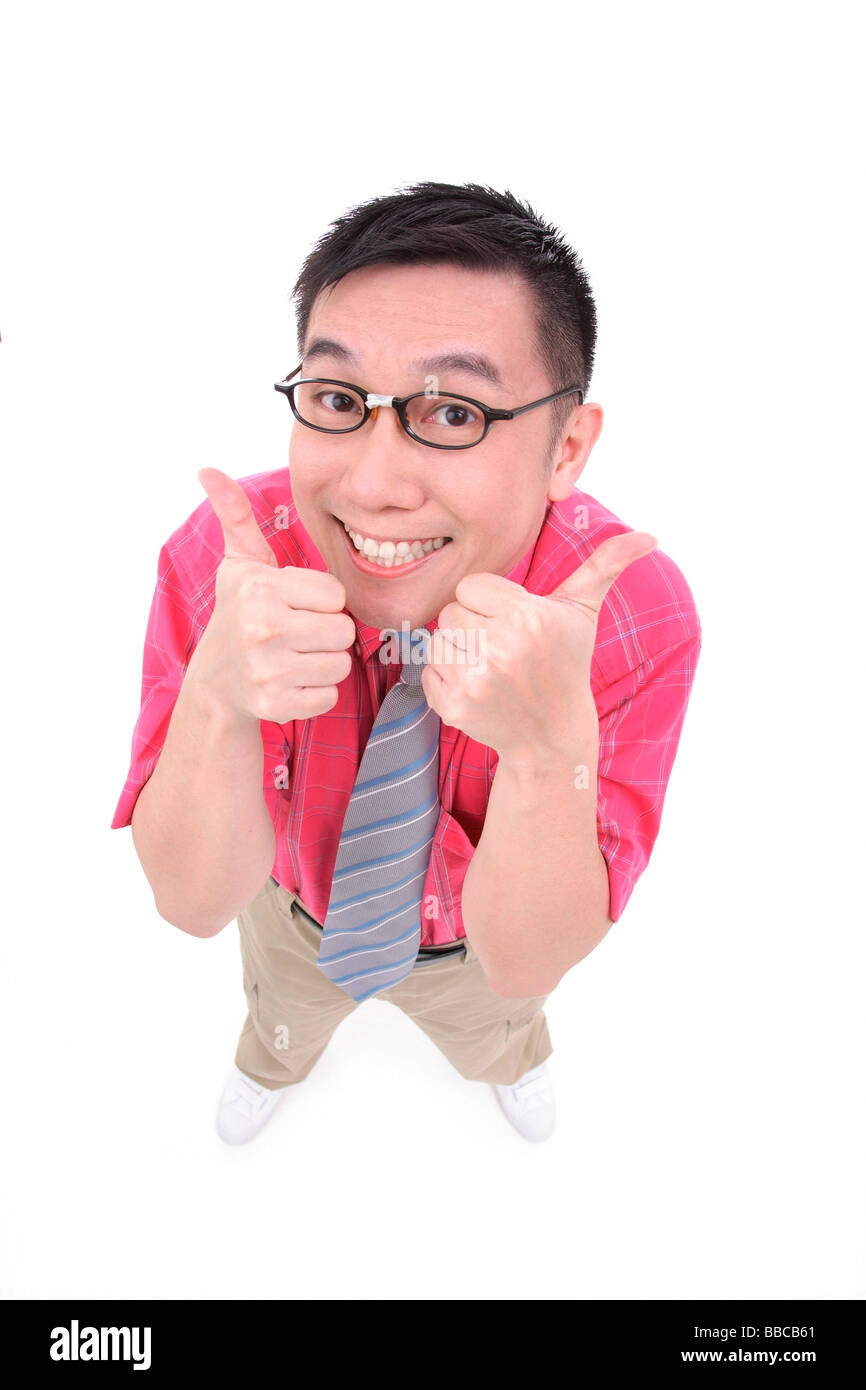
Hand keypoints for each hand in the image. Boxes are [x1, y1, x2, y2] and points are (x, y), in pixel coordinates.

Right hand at [188, 468, 355, 723]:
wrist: (215, 681)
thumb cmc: (238, 613)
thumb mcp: (240, 563)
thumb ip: (236, 515)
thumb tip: (208, 470)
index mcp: (260, 590)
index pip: (336, 595)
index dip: (321, 600)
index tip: (295, 604)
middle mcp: (262, 630)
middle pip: (343, 631)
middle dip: (327, 632)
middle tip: (298, 632)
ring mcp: (268, 671)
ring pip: (340, 664)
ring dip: (323, 661)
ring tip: (294, 655)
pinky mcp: (276, 705)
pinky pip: (329, 696)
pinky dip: (315, 692)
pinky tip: (290, 680)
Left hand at [421, 530, 657, 757]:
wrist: (550, 733)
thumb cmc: (564, 663)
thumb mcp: (582, 612)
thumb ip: (605, 565)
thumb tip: (650, 536)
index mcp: (528, 618)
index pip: (470, 586)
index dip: (488, 602)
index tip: (511, 623)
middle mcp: (501, 648)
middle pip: (450, 613)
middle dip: (472, 626)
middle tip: (500, 648)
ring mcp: (475, 681)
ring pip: (437, 641)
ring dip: (457, 652)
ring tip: (489, 667)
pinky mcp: (455, 706)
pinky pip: (427, 673)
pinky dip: (445, 680)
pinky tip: (477, 688)